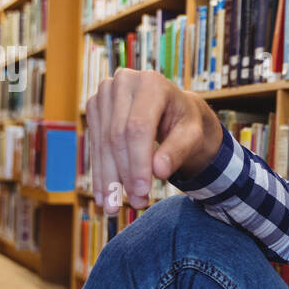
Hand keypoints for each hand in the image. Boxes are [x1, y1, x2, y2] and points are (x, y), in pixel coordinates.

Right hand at [85, 68, 223, 213]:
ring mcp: (105, 93)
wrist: (174, 110)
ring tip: (114, 207)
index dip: (137, 162)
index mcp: (151, 83)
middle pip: (117, 136)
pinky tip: (103, 195)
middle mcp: (124, 82)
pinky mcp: (95, 107)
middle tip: (133, 204)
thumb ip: (178, 151)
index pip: (138, 128)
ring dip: (108, 178)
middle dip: (123, 175)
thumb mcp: (193, 135)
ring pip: (102, 143)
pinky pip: (95, 144)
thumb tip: (159, 171)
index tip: (142, 192)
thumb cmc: (186, 122)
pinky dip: (100, 171)